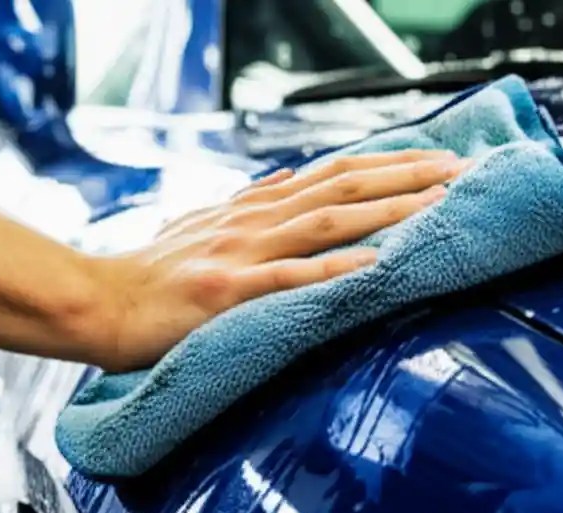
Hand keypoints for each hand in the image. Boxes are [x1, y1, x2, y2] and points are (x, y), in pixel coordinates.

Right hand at [86, 149, 470, 371]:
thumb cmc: (152, 273)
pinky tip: (375, 263)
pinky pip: (290, 278)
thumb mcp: (200, 224)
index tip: (441, 159)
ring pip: (327, 222)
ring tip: (438, 205)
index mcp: (254, 206)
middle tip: (464, 171)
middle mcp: (255, 219)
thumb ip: (246, 202)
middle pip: (344, 187)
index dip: (391, 163)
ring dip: (387, 210)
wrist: (99, 303)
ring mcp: (242, 252)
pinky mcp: (227, 292)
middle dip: (408, 177)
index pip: (336, 173)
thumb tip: (286, 176)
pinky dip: (335, 268)